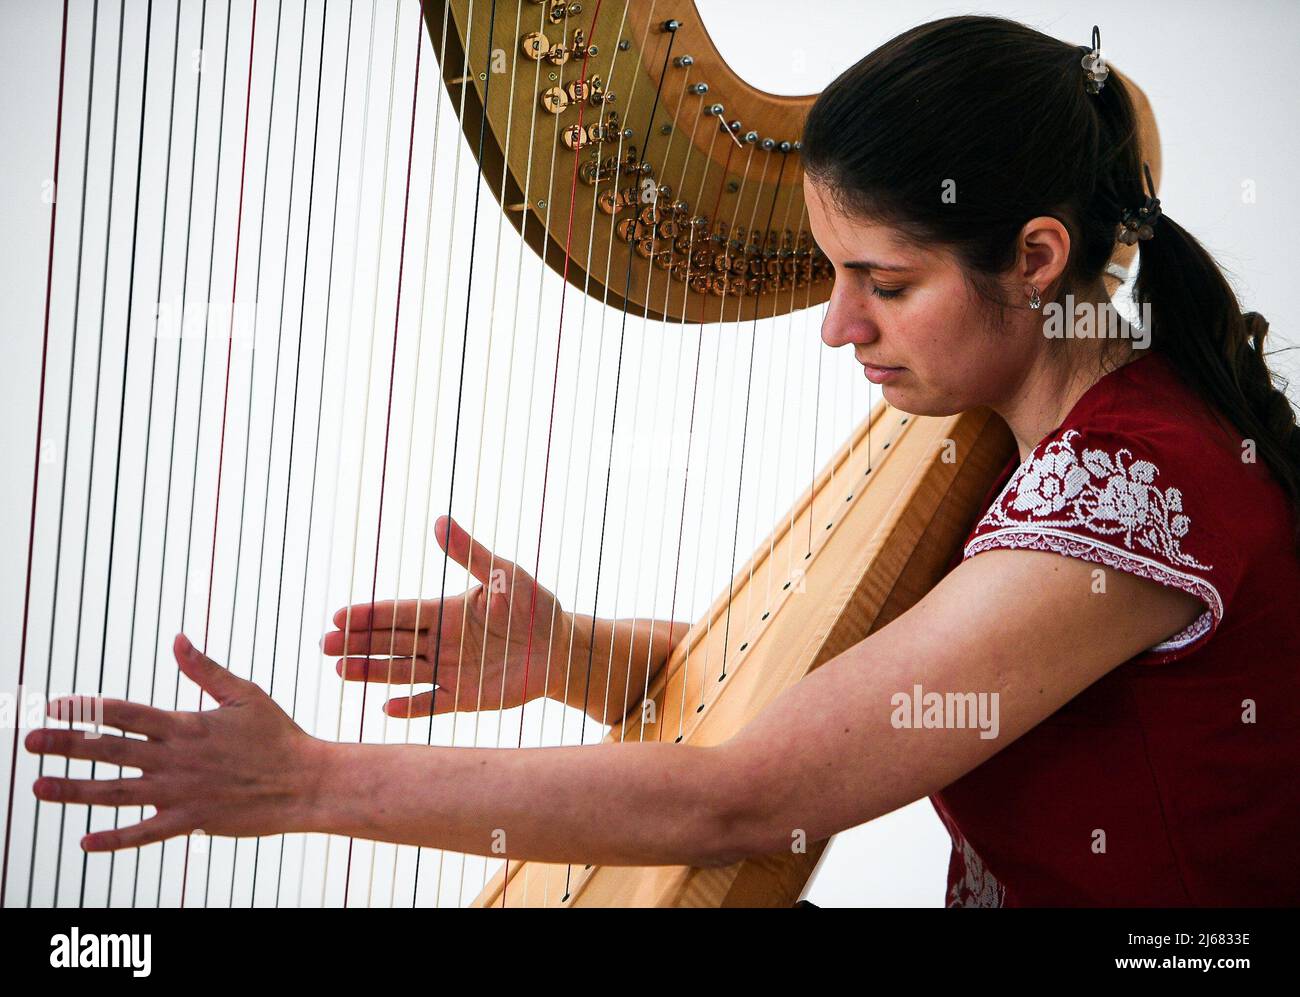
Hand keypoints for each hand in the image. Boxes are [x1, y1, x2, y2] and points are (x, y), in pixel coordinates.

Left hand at [25, 634, 323, 851]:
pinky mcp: (191, 820)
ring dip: (75, 790)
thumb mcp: (244, 694)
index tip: (56, 705)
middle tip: (30, 740)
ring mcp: (181, 792)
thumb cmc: (279, 735)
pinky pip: (144, 833)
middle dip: (66, 744)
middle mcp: (177, 758)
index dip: (88, 708)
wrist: (304, 782)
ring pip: (117, 792)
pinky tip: (85, 841)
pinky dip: (114, 839)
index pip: (125, 714)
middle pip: (110, 750)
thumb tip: (177, 639)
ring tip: (39, 786)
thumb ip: (205, 670)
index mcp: (186, 725)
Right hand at [322, 515, 577, 717]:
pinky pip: (432, 703)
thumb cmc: (533, 605)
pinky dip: (411, 707)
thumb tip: (438, 520)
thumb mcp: (504, 573)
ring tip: (341, 671)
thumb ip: (470, 552)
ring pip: (402, 672)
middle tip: (325, 644)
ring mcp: (450, 671)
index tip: (340, 616)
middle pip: (391, 642)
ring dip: (373, 671)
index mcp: (446, 611)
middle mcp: (441, 642)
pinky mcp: (465, 698)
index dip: (371, 615)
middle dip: (358, 643)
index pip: (400, 613)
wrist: (562, 647)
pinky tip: (387, 709)